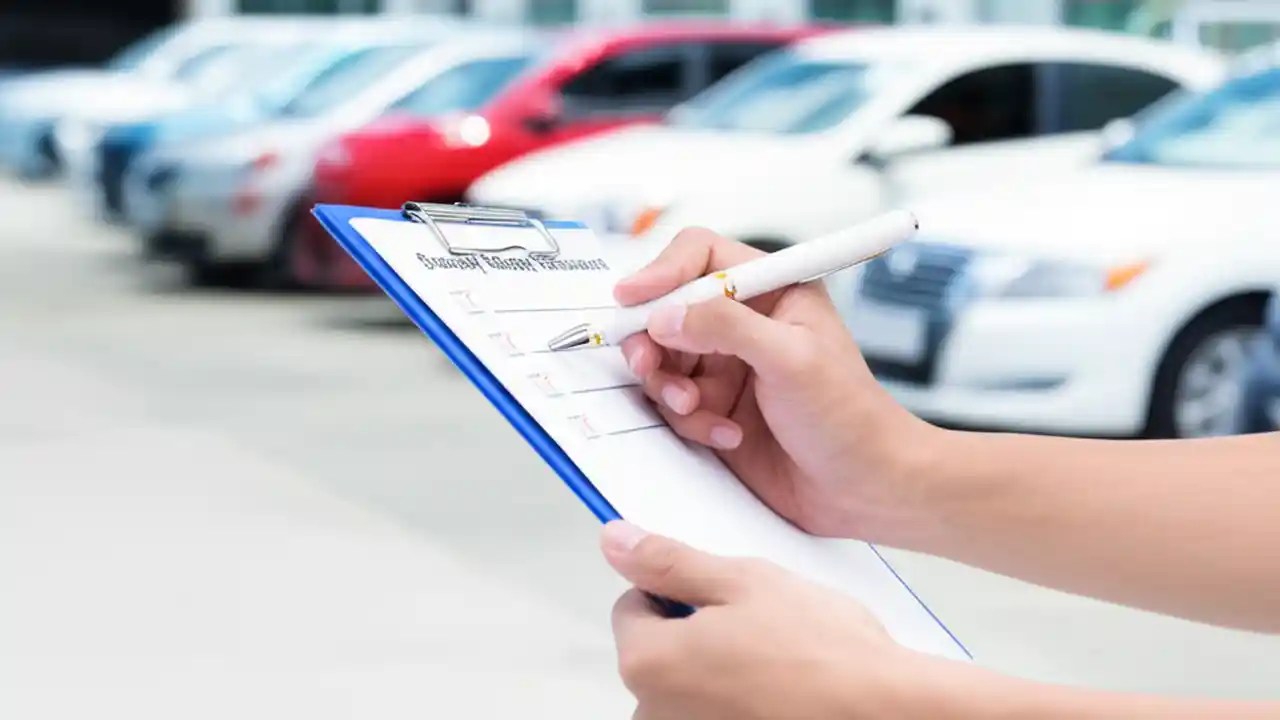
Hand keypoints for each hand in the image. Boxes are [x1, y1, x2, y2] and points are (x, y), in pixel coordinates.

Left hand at [601, 522, 965, 719]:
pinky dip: (738, 701)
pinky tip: (780, 691)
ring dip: (717, 671)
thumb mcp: (742, 580)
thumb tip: (616, 542)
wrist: (886, 710)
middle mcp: (655, 714)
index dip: (677, 587)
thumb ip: (669, 561)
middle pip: (657, 652)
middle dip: (695, 633)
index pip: (632, 607)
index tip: (721, 592)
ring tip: (776, 661)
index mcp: (648, 664)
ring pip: (687, 687)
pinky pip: (713, 712)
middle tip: (757, 624)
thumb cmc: (823, 652)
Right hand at [616, 228, 938, 542]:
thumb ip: (726, 327)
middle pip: (667, 309)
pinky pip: (673, 405)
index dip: (661, 272)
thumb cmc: (849, 417)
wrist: (862, 487)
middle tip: (648, 365)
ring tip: (695, 409)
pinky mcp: (715, 408)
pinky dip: (690, 422)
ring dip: (670, 387)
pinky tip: (727, 436)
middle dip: (652, 340)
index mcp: (772, 290)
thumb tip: (666, 314)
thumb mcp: (791, 359)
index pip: (700, 256)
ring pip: (663, 360)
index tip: (632, 298)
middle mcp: (744, 323)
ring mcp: (727, 367)